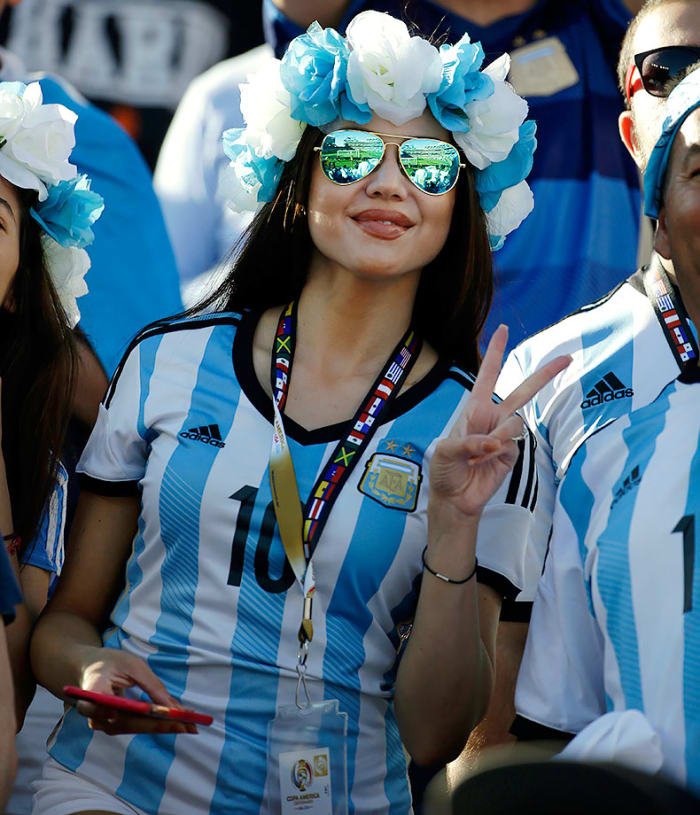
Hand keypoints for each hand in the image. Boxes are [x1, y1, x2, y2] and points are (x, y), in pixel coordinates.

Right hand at [74, 647, 197, 734]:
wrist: (89, 669)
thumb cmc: (111, 663)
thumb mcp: (132, 664)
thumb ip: (151, 685)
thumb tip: (171, 707)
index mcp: (94, 689)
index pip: (111, 705)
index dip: (137, 712)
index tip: (161, 714)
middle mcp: (94, 712)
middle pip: (127, 722)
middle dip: (160, 724)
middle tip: (188, 724)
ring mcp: (101, 722)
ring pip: (133, 728)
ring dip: (162, 727)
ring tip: (189, 725)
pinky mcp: (111, 725)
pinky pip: (135, 726)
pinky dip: (156, 724)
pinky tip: (178, 723)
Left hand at [429, 325, 569, 517]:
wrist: (454, 497)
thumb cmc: (444, 469)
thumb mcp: (445, 451)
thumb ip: (468, 443)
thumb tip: (495, 442)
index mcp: (474, 408)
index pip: (486, 376)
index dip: (496, 353)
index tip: (503, 330)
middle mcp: (492, 417)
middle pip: (522, 391)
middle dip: (544, 375)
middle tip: (567, 358)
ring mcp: (504, 435)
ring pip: (516, 423)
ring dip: (498, 437)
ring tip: (478, 454)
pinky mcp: (513, 454)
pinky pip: (514, 445)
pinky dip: (498, 452)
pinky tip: (484, 463)